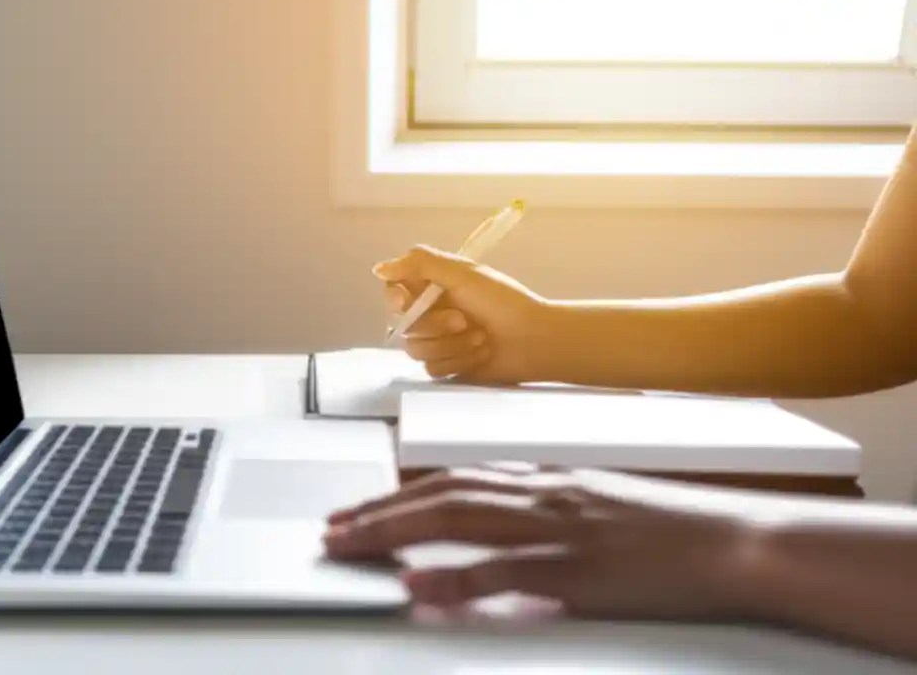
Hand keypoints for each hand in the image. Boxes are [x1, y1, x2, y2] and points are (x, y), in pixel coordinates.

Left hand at [322, 463, 756, 620]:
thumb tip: (503, 527)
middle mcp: (542, 494)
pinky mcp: (576, 569)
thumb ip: (550, 509)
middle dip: (379, 510)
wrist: (736, 541)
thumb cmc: (674, 529)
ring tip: (348, 544)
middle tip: (333, 527)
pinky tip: (418, 590)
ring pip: (455, 521)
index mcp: (548, 479)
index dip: (402, 492)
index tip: (363, 507)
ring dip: (392, 532)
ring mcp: (557, 529)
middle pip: (441, 494)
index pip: (456, 478)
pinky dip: (454, 581)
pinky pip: (501, 574)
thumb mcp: (602, 504)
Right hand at [375, 245, 546, 382]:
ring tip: (480, 338)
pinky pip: (433, 369)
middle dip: (435, 325)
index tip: (405, 302)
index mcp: (433, 288)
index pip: (394, 292)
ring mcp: (439, 342)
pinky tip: (480, 353)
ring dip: (451, 345)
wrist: (534, 340)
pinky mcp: (448, 366)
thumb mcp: (463, 273)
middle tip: (463, 320)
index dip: (395, 299)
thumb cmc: (504, 302)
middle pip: (404, 325)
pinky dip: (458, 361)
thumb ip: (420, 264)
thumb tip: (380, 268)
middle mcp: (432, 314)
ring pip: (417, 350)